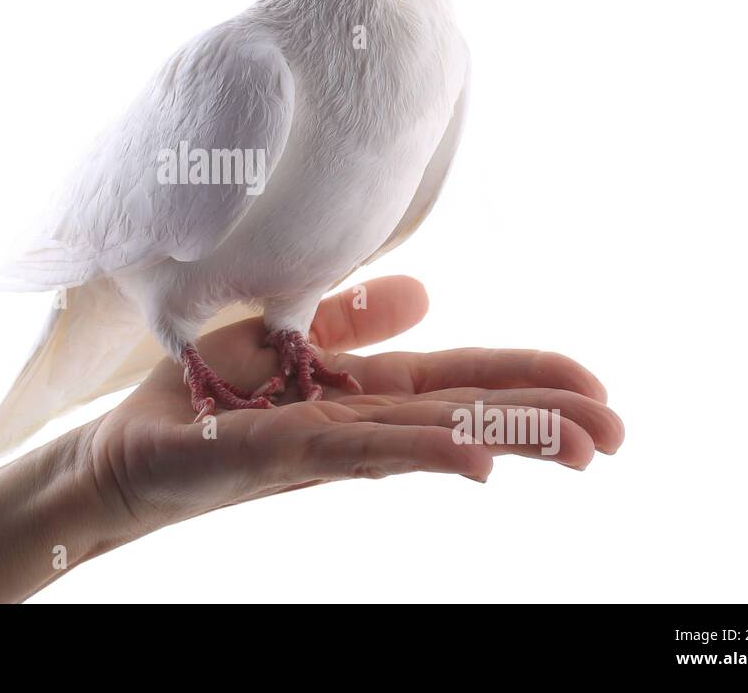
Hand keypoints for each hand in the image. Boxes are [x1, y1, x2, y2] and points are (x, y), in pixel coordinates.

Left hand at [81, 275, 624, 538]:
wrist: (128, 443)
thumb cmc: (205, 396)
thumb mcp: (288, 337)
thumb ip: (353, 317)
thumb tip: (427, 290)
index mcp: (362, 391)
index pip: (457, 381)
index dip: (522, 379)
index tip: (594, 386)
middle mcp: (356, 421)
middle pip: (462, 413)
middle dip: (540, 420)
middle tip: (620, 434)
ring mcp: (323, 443)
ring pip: (428, 436)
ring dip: (505, 439)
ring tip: (580, 448)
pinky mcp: (280, 453)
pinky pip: (358, 449)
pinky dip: (420, 452)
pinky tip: (476, 458)